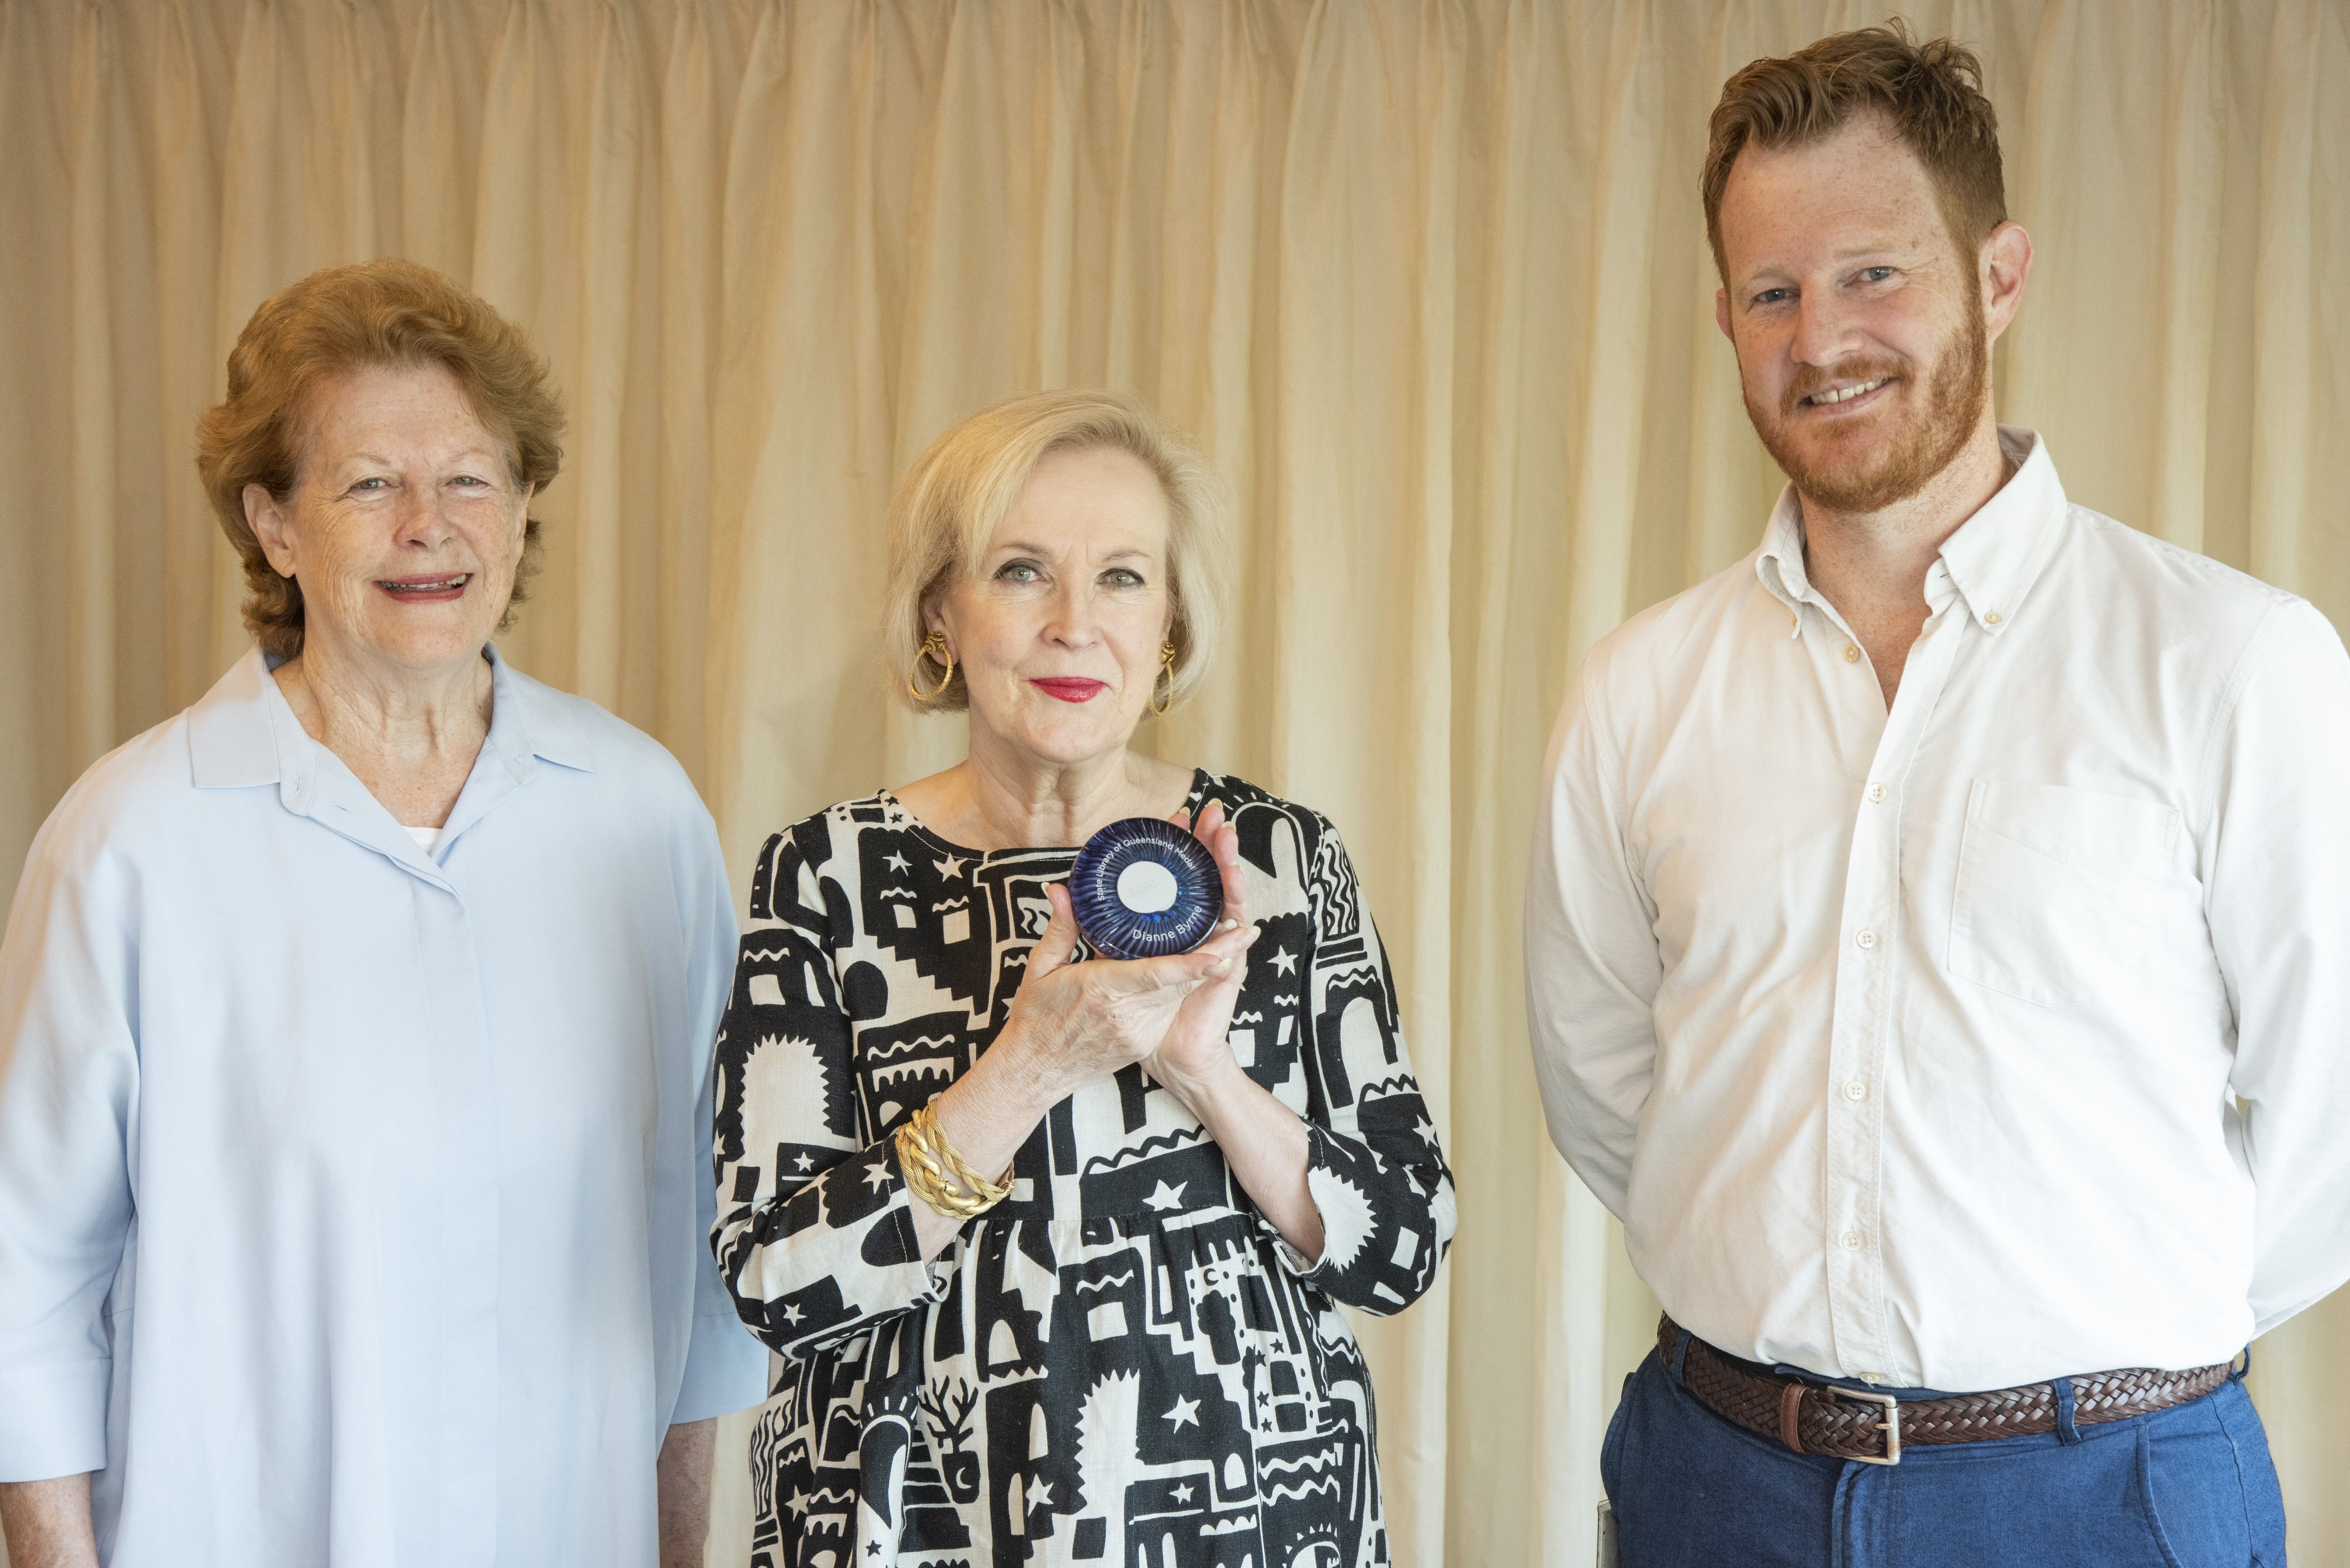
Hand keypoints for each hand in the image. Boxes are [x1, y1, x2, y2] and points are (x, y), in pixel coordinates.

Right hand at [995, 833, 1254, 1104]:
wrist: (1036, 1070)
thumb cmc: (1036, 1017)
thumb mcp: (1041, 969)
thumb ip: (1060, 928)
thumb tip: (1061, 889)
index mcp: (1102, 989)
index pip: (1157, 974)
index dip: (1194, 963)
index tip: (1225, 950)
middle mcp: (1126, 1013)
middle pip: (1181, 982)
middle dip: (1216, 956)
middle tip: (1244, 927)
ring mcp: (1137, 1031)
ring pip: (1180, 994)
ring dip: (1207, 968)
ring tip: (1235, 938)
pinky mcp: (1141, 1041)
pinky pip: (1169, 1007)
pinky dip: (1186, 984)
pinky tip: (1206, 963)